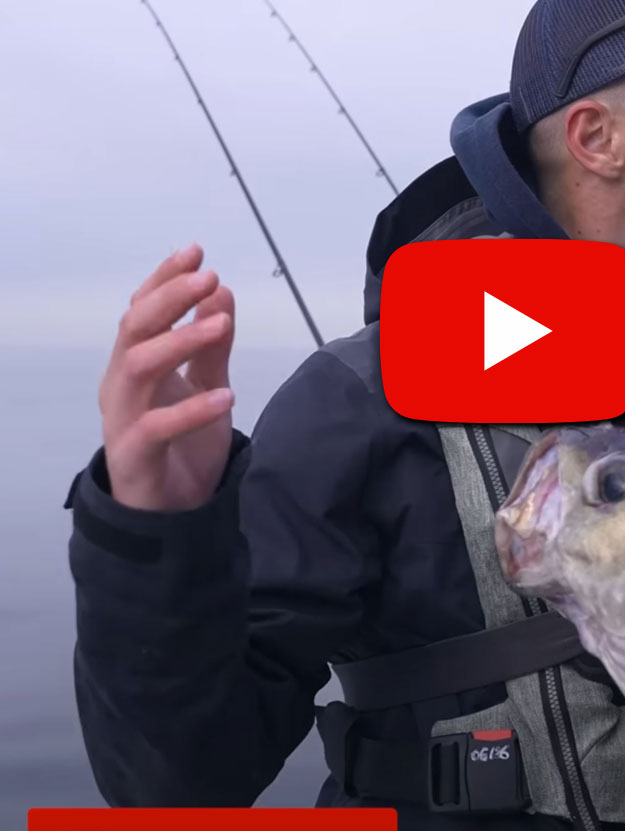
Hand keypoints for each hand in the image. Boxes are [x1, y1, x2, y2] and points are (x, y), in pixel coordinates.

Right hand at [99, 245, 236, 510]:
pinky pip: (157, 427)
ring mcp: (124, 418)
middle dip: (170, 299)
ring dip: (181, 341)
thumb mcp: (208, 385)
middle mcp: (122, 383)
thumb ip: (212, 345)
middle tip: (208, 277)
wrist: (171, 509)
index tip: (195, 251)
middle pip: (135, 328)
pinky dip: (191, 409)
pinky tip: (226, 396)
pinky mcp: (134, 454)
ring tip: (221, 325)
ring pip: (138, 367)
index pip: (143, 309)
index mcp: (135, 361)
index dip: (165, 279)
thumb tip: (220, 291)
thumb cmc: (184, 442)